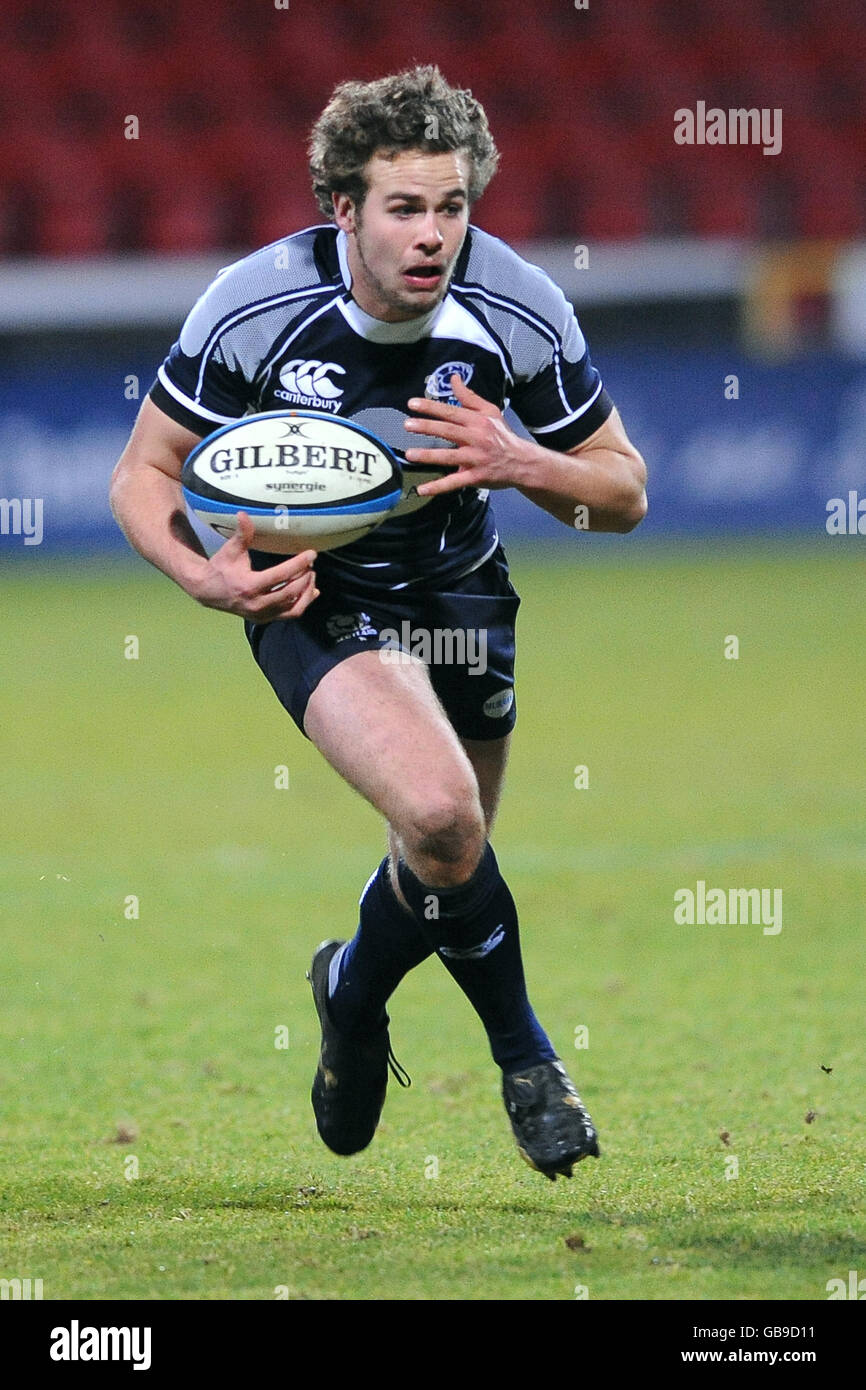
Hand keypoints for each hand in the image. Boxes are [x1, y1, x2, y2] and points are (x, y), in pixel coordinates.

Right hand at [189, 512, 318, 621]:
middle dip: (305, 577)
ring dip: (306, 592)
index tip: (312, 554)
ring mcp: (262, 614)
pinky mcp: (264, 619)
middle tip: (311, 564)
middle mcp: (257, 603)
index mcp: (249, 586)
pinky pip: (290, 614)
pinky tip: (311, 591)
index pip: (282, 575)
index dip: (299, 564)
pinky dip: (303, 603)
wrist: (207, 592)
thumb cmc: (220, 568)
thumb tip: (243, 514)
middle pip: (291, 592)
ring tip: (311, 576)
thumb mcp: (230, 550)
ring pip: (294, 608)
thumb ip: (241, 534)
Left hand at [403, 375, 528, 497]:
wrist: (522, 462)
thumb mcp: (490, 411)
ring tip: (410, 454)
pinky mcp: (475, 477)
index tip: (412, 404)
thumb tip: (454, 378)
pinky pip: (454, 482)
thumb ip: (469, 396)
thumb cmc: (502, 435)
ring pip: (449, 457)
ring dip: (429, 455)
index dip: (432, 407)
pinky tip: (422, 489)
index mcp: (478, 421)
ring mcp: (476, 459)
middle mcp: (476, 438)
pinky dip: (438, 487)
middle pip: (449, 431)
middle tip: (407, 425)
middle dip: (427, 427)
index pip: (451, 412)